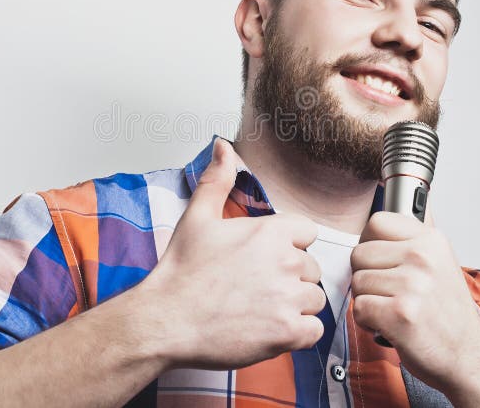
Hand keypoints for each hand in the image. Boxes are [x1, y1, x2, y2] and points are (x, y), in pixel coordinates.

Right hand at [144, 138, 325, 369]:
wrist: (166, 319)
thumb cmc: (181, 272)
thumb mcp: (198, 216)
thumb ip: (218, 179)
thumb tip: (223, 147)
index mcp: (271, 231)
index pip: (307, 233)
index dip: (288, 245)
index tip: (265, 259)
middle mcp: (286, 262)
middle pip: (311, 268)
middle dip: (290, 278)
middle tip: (256, 287)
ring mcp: (288, 298)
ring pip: (314, 299)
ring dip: (294, 306)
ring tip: (261, 309)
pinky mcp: (287, 333)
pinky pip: (314, 331)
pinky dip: (298, 333)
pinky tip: (271, 329)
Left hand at [350, 211, 479, 391]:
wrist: (468, 356)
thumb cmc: (448, 315)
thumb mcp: (440, 263)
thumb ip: (409, 242)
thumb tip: (379, 217)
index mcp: (431, 241)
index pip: (377, 222)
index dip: (369, 243)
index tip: (378, 260)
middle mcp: (423, 258)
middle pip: (359, 253)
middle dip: (365, 276)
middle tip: (387, 293)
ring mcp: (412, 285)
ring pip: (357, 282)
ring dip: (367, 301)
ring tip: (392, 310)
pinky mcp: (399, 313)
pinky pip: (359, 308)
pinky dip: (367, 321)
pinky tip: (388, 325)